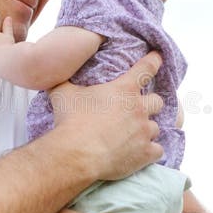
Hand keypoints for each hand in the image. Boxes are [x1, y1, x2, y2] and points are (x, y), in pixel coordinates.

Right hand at [49, 51, 164, 180]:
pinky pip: (157, 150)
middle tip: (137, 110)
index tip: (157, 58)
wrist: (76, 154)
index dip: (154, 61)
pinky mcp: (145, 153)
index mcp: (124, 89)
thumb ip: (64, 81)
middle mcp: (139, 108)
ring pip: (156, 127)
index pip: (146, 68)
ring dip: (146, 129)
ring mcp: (144, 131)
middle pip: (157, 101)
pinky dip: (150, 151)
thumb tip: (55, 74)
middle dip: (150, 104)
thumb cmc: (71, 121)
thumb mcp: (63, 93)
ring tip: (134, 135)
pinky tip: (140, 153)